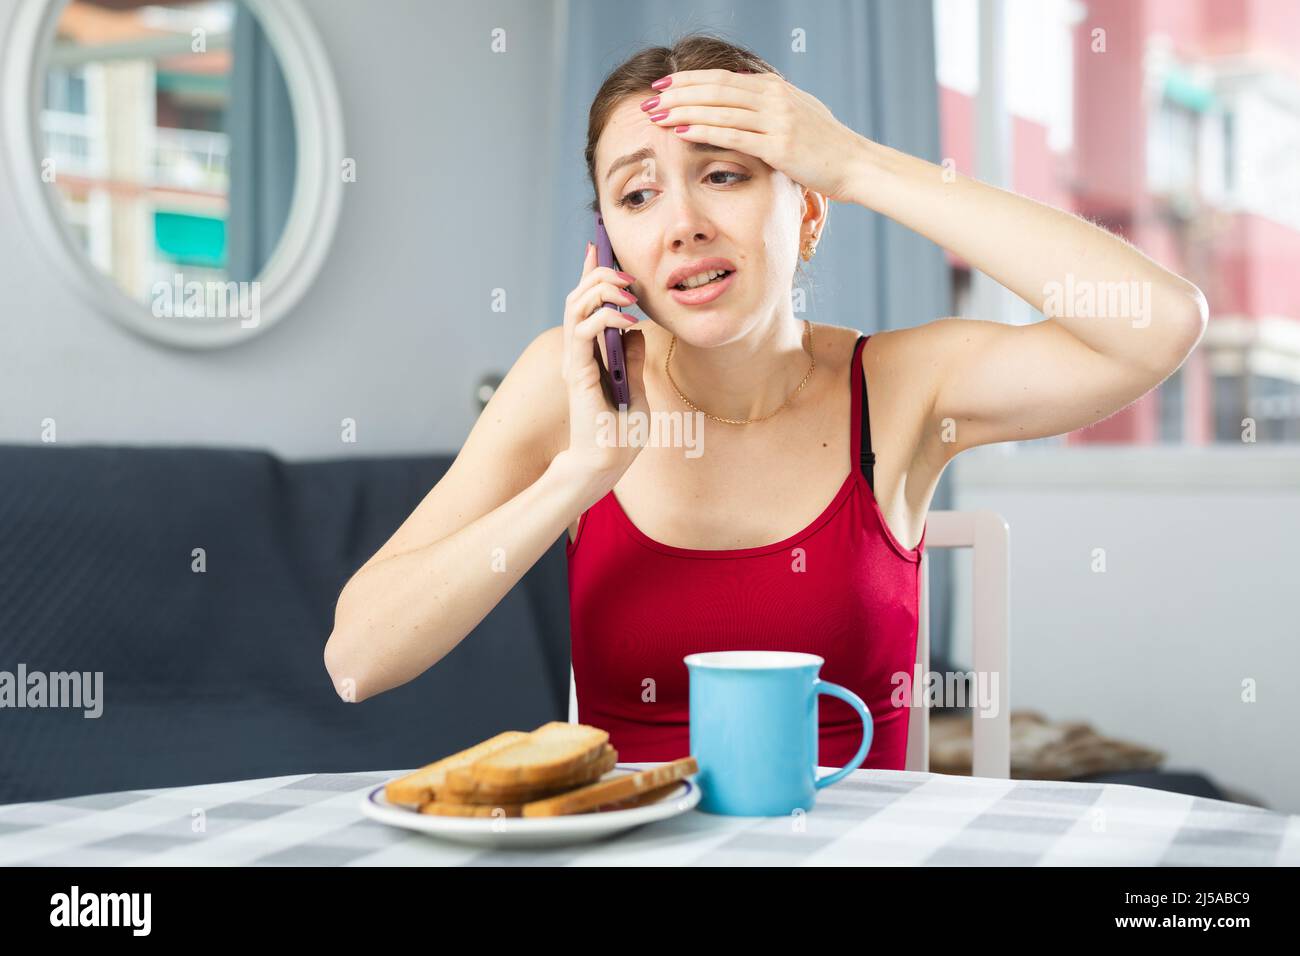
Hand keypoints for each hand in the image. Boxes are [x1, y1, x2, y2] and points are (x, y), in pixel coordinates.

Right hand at [559, 241, 650, 484]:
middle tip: (625, 274)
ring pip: (576, 306)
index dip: (593, 275)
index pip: (589, 305)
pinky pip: (584, 331)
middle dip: (600, 275)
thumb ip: (633, 359)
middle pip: (580, 296)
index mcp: (592, 353)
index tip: (599, 248)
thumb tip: (637, 331)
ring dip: (601, 289)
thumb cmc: (621, 435)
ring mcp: (575, 360)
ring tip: (627, 291)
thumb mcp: (637, 389)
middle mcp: (579, 352)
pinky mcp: (577, 371)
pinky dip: (604, 317)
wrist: (608, 465)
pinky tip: (627, 318)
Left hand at [641, 68, 870, 203]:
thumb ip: (769, 105)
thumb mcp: (797, 114)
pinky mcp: (778, 146)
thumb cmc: (826, 146)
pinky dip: (703, 131)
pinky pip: (732, 135)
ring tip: (656, 115)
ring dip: (683, 111)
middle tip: (649, 99)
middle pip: (715, 89)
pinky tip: (681, 131)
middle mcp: (773, 98)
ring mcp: (776, 120)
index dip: (689, 80)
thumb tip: (743, 94)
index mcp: (774, 89)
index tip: (663, 85)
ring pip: (719, 109)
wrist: (855, 164)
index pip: (722, 78)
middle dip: (678, 93)